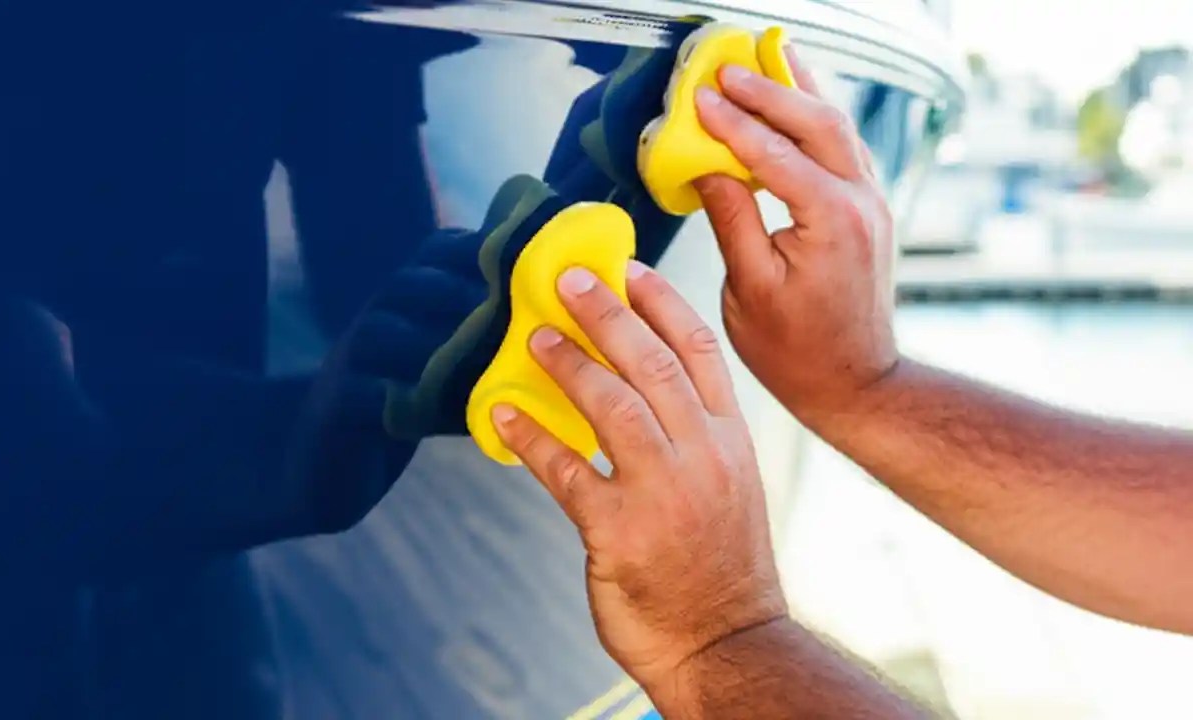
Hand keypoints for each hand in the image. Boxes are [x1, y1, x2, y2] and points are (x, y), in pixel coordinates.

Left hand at [489, 261, 786, 691]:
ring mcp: (665, 493)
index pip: (699, 353)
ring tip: (535, 337)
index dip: (662, 304)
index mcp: (730, 441)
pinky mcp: (621, 531)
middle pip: (654, 364)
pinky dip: (531, 438)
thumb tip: (634, 390)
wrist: (727, 645)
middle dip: (608, 314)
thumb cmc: (720, 567)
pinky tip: (504, 414)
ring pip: (614, 405)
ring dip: (569, 364)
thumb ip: (691, 438)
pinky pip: (566, 470)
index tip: (629, 271)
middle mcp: (704, 457)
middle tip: (569, 281)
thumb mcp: (728, 489)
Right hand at [692, 49, 899, 420]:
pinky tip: (797, 104)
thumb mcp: (749, 290)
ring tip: (770, 59)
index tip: (699, 97)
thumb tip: (707, 168)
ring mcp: (873, 204)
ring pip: (838, 127)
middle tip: (728, 68)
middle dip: (770, 89)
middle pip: (817, 122)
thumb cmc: (798, 352)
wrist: (854, 383)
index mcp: (831, 221)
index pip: (773, 153)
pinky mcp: (869, 211)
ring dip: (801, 92)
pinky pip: (845, 148)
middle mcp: (862, 203)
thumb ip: (731, 220)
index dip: (731, 121)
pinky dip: (817, 118)